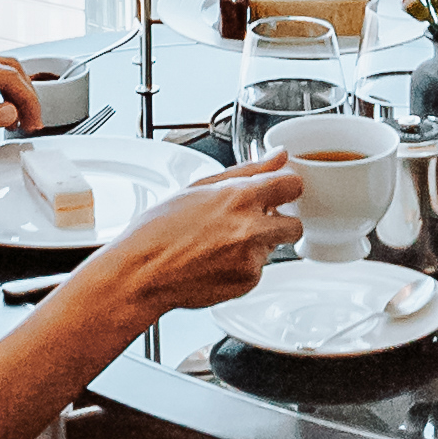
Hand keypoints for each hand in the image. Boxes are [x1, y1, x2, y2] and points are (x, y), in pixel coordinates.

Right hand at [78, 151, 302, 320]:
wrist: (141, 273)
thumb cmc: (158, 230)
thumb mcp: (199, 187)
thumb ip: (247, 170)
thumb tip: (277, 156)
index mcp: (239, 197)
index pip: (292, 185)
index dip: (286, 188)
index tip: (279, 191)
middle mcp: (251, 228)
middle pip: (295, 224)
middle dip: (279, 222)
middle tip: (251, 222)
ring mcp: (252, 258)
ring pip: (274, 247)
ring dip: (258, 244)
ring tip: (221, 243)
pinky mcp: (248, 282)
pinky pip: (259, 269)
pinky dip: (244, 266)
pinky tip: (217, 261)